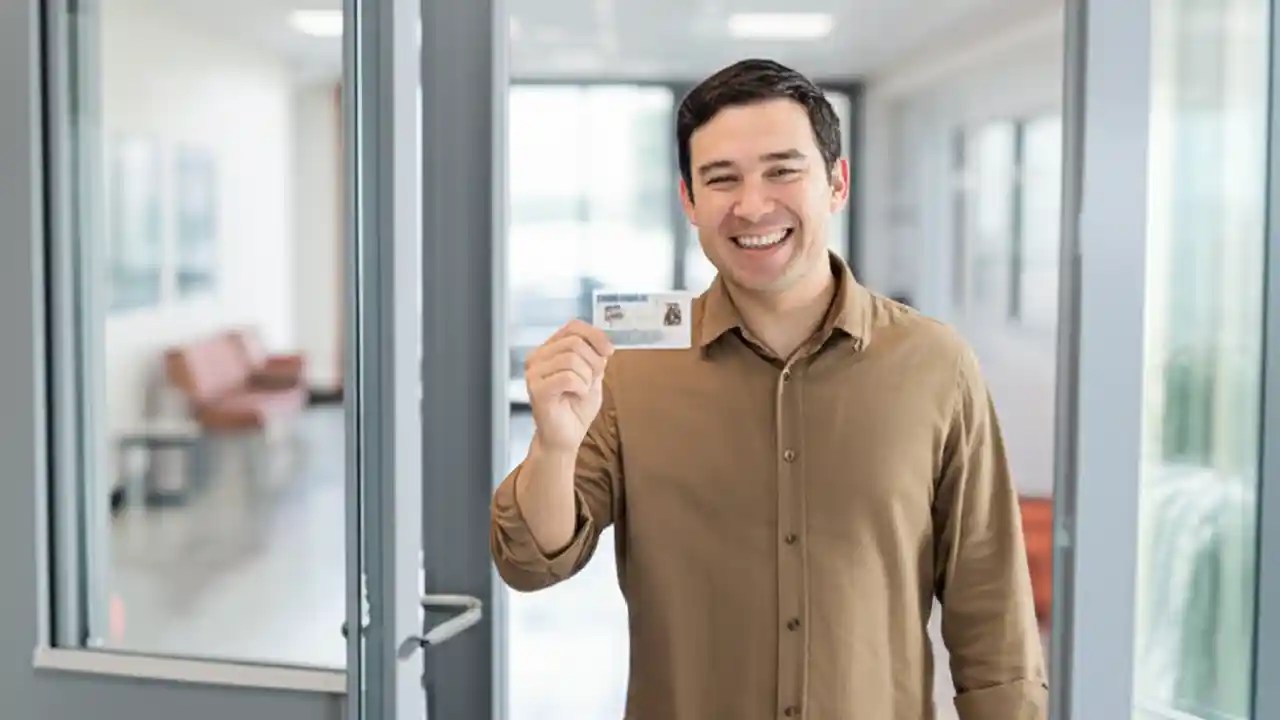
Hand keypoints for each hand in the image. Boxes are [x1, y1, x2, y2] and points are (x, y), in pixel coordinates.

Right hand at [524, 319, 614, 453]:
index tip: (609, 352)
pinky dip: (580, 388)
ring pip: (571, 359)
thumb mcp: (593, 375)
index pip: (573, 326)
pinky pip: (567, 377)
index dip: (595, 335)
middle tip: (592, 381)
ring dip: (586, 378)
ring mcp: (534, 373)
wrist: (566, 437)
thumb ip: (595, 356)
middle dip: (593, 362)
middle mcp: (538, 357)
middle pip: (574, 342)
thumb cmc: (576, 407)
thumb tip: (603, 343)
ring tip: (581, 391)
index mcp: (550, 349)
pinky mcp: (537, 390)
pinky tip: (576, 396)